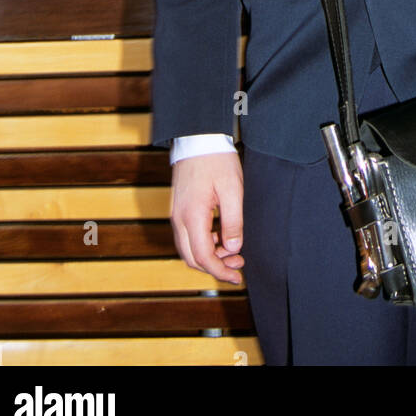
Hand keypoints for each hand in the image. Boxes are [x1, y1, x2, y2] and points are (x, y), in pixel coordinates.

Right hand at [170, 152, 244, 284]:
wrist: (198, 138)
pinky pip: (188, 236)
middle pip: (192, 258)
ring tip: (234, 251)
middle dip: (215, 267)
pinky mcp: (179, 209)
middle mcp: (179, 219)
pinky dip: (204, 244)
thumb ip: (233, 221)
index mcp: (192, 216)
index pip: (203, 257)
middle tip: (238, 265)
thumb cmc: (216, 160)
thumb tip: (233, 248)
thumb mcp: (232, 189)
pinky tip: (222, 237)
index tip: (237, 277)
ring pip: (189, 249)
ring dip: (210, 256)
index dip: (220, 271)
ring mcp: (177, 214)